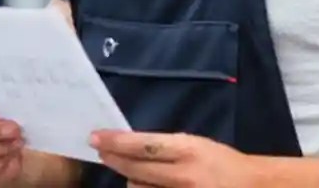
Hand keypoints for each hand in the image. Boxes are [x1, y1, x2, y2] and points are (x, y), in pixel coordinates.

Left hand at [90, 130, 255, 187]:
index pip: (142, 145)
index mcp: (188, 151)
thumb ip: (168, 148)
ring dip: (130, 179)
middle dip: (113, 158)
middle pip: (134, 168)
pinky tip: (144, 185)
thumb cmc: (223, 164)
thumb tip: (134, 147)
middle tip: (100, 150)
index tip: (95, 137)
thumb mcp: (197, 145)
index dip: (115, 141)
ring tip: (131, 171)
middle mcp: (182, 175)